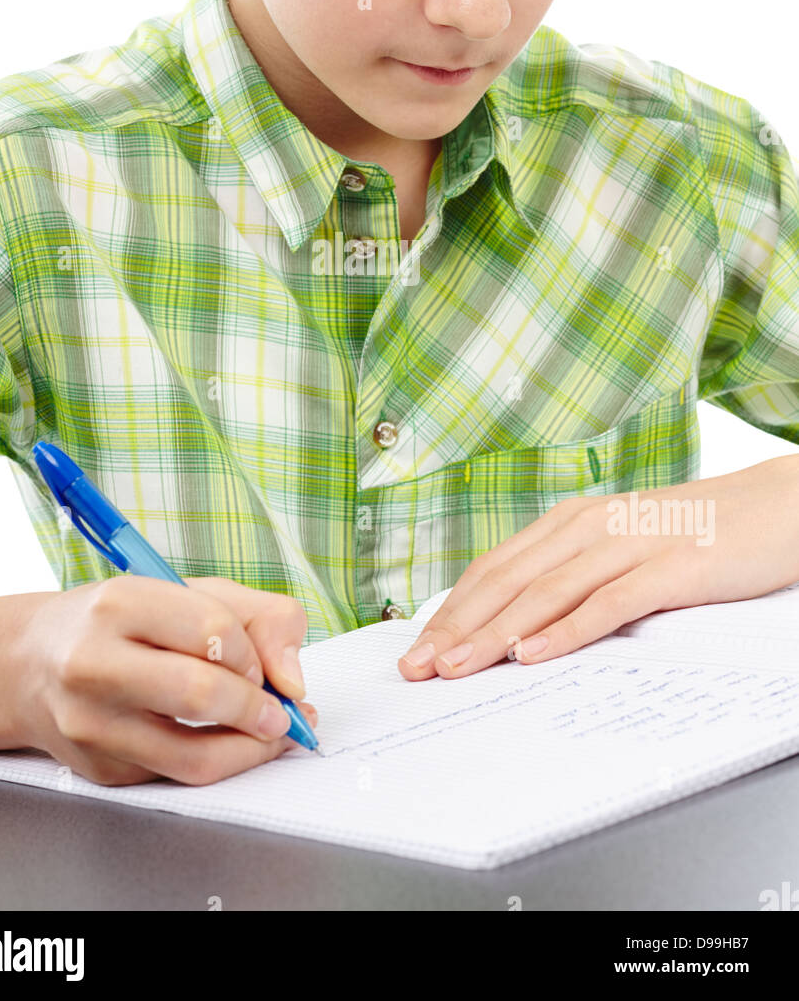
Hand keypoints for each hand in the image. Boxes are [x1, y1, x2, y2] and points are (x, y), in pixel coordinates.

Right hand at [12, 575, 317, 786]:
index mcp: (119, 603)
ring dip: (249, 749)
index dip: (254, 655)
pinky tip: (225, 742)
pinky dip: (216, 763)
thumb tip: (294, 681)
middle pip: (200, 694)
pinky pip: (177, 778)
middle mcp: (93, 662)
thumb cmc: (124, 622)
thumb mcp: (191, 593)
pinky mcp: (98, 768)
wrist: (31, 663)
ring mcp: (90, 723)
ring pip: (193, 756)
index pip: (213, 631)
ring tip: (267, 733)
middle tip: (280, 713)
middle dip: (259, 709)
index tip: (263, 666)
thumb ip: (261, 618)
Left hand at [398, 454, 798, 679]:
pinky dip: (566, 630)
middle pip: (506, 580)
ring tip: (458, 668)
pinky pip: (607, 601)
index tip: (415, 650)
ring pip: (545, 592)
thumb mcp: (619, 548)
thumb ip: (572, 576)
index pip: (494, 569)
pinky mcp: (671, 566)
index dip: (450, 610)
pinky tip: (533, 654)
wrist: (774, 508)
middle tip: (418, 669)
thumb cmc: (693, 536)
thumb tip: (514, 626)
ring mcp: (630, 543)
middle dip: (456, 627)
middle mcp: (590, 525)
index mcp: (571, 521)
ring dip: (495, 634)